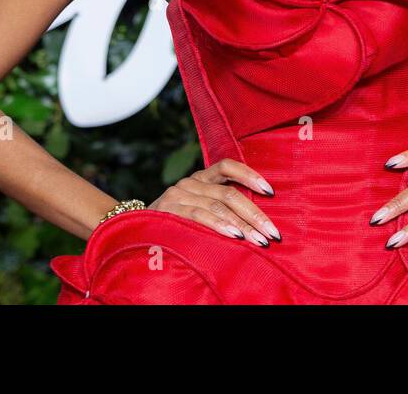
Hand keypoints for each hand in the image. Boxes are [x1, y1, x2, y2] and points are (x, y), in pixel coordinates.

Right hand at [146, 158, 280, 246]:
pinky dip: (220, 226)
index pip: (227, 166)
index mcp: (201, 178)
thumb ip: (222, 207)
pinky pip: (201, 216)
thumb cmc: (176, 223)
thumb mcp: (199, 209)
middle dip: (255, 214)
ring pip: (219, 206)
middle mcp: (190, 182)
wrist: (134, 230)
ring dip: (243, 226)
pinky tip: (235, 236)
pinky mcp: (170, 210)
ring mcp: (178, 195)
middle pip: (229, 193)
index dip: (249, 175)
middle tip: (273, 233)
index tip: (270, 192)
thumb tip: (258, 222)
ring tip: (259, 240)